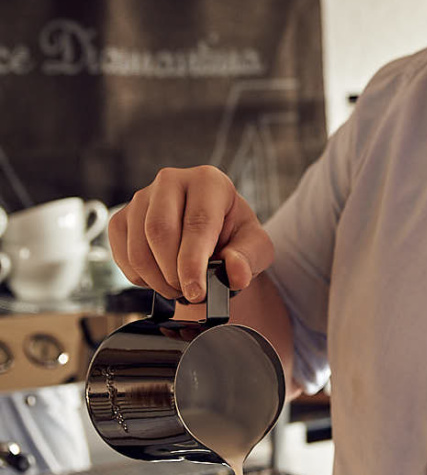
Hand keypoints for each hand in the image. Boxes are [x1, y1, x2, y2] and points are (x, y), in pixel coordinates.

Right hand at [109, 166, 273, 303]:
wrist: (212, 235)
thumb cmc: (233, 236)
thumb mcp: (255, 246)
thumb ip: (249, 258)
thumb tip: (236, 273)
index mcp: (208, 181)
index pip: (197, 222)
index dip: (193, 262)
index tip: (196, 292)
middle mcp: (171, 181)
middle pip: (159, 231)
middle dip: (173, 273)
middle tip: (191, 293)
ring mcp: (141, 198)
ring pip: (138, 248)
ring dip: (158, 281)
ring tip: (180, 287)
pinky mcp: (122, 218)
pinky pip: (123, 256)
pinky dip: (141, 279)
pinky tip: (161, 277)